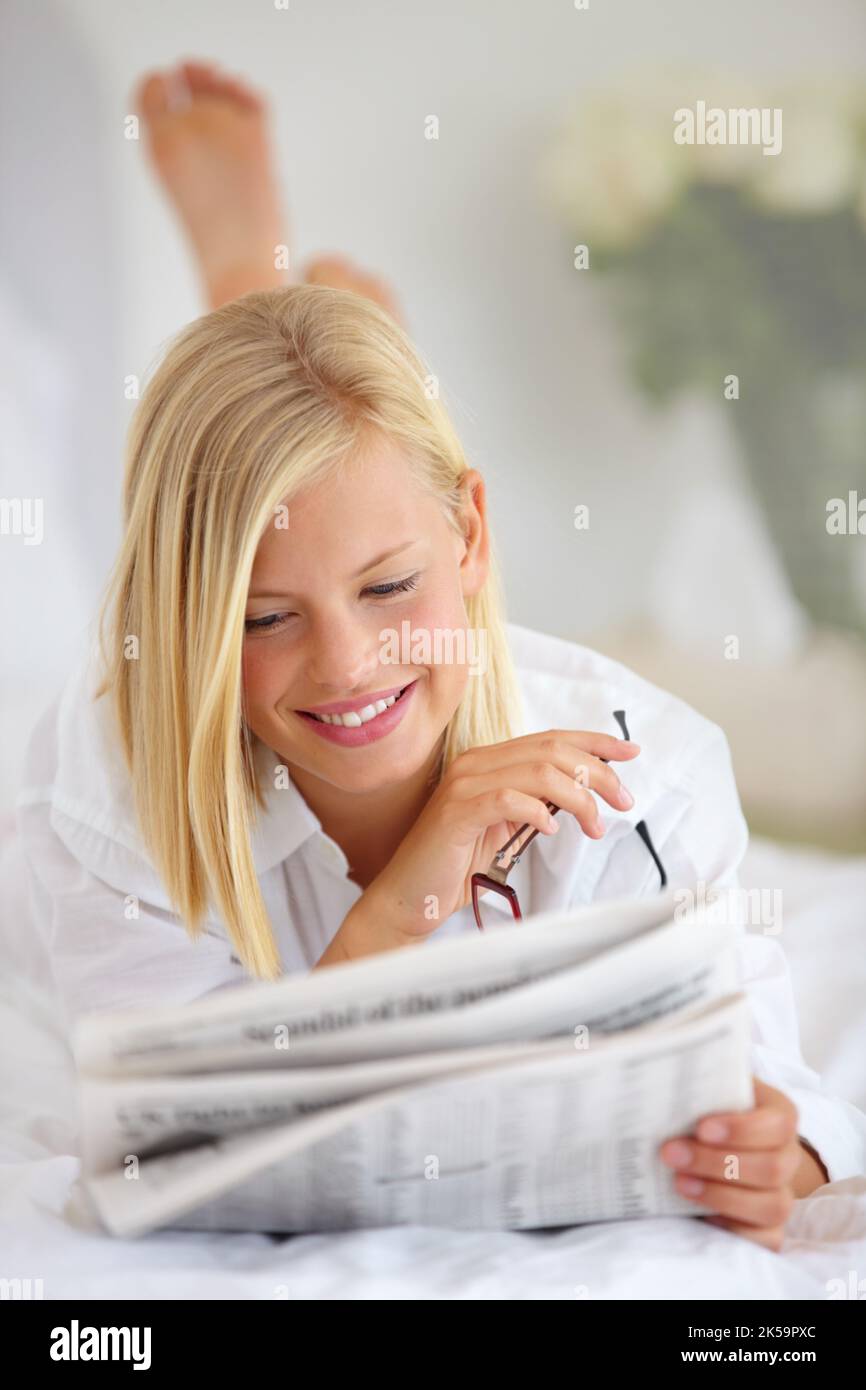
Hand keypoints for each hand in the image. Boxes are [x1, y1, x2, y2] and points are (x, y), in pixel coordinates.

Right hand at [362, 728, 640, 940]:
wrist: (409, 896)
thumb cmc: (456, 865)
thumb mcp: (504, 828)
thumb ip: (534, 804)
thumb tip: (582, 793)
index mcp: (488, 761)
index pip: (550, 739)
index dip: (594, 741)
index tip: (631, 752)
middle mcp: (474, 764)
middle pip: (552, 751)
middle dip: (598, 773)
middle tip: (623, 801)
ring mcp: (463, 786)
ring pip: (537, 771)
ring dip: (578, 798)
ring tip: (594, 825)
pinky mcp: (455, 814)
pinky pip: (506, 799)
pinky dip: (536, 811)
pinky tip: (550, 829)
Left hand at [659, 1078, 808, 1250]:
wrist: (710, 1144)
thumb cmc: (707, 1108)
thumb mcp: (707, 1086)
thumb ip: (699, 1076)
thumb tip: (666, 1062)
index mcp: (780, 1115)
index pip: (778, 1124)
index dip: (742, 1129)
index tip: (701, 1127)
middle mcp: (787, 1156)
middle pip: (773, 1168)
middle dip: (717, 1163)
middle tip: (671, 1154)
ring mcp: (782, 1194)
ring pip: (773, 1206)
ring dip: (722, 1197)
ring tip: (679, 1183)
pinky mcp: (769, 1228)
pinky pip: (766, 1241)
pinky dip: (733, 1230)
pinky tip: (699, 1216)